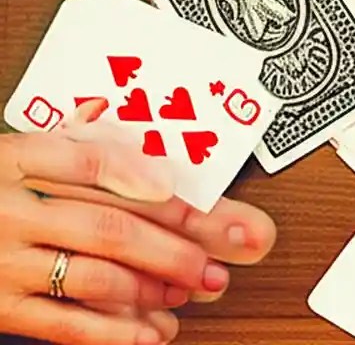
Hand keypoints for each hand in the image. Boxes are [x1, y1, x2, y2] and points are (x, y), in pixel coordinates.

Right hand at [0, 116, 275, 343]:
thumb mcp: (11, 157)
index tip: (204, 200)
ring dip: (156, 287)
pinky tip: (154, 331)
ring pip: (95, 276)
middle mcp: (6, 209)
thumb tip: (132, 135)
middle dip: (179, 246)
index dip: (157, 180)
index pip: (97, 162)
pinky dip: (116, 332)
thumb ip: (70, 145)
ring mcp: (0, 261)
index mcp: (12, 159)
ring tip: (194, 287)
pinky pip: (65, 323)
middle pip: (111, 225)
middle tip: (226, 256)